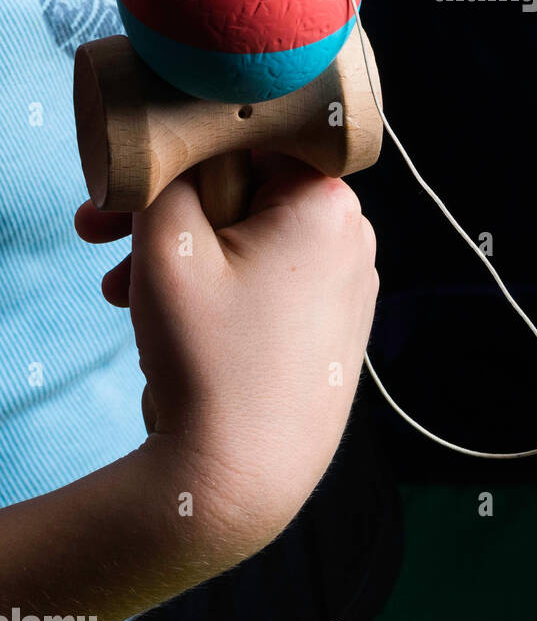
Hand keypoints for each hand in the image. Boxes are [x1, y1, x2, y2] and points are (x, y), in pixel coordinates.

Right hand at [75, 156, 378, 545]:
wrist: (241, 480)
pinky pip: (269, 281)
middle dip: (169, 214)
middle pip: (246, 193)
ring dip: (181, 255)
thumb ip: (168, 173)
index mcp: (327, 203)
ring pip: (250, 240)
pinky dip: (217, 288)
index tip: (126, 189)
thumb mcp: (168, 244)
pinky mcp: (333, 326)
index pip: (250, 141)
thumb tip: (177, 147)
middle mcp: (352, 237)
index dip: (181, 156)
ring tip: (120, 289)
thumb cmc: (209, 358)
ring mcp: (348, 285)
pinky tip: (167, 320)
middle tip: (100, 235)